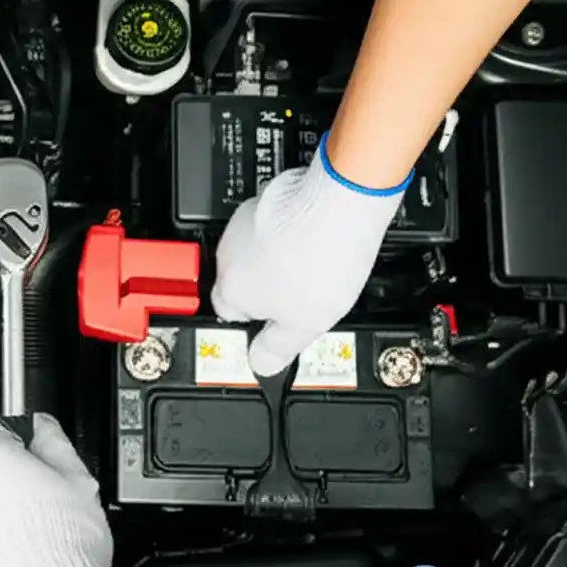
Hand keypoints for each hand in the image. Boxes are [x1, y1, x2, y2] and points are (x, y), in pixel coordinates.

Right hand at [211, 136, 407, 375]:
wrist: (339, 204)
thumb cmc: (321, 258)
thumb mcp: (305, 324)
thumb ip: (277, 348)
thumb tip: (262, 364)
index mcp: (231, 289)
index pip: (227, 315)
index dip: (254, 321)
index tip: (274, 320)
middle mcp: (228, 255)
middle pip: (241, 281)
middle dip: (267, 288)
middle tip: (300, 295)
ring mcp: (243, 224)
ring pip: (253, 252)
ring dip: (275, 260)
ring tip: (312, 266)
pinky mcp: (262, 202)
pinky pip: (267, 226)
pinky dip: (284, 234)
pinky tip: (312, 240)